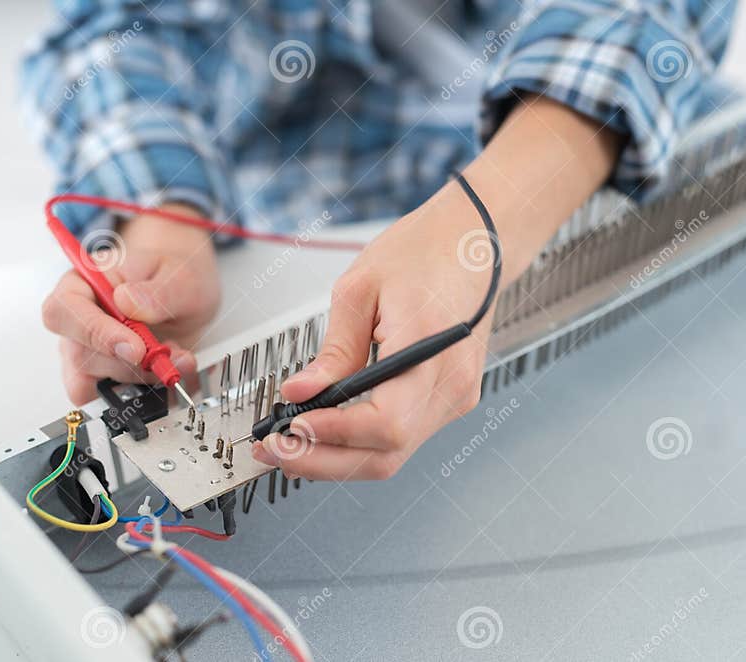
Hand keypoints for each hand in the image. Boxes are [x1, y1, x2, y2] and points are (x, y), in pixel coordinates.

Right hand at [42, 204, 220, 403]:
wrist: (185, 287)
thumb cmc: (172, 272)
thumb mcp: (179, 275)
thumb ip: (158, 291)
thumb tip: (128, 302)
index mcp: (83, 283)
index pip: (63, 311)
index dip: (95, 334)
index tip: (134, 348)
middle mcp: (79, 319)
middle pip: (80, 356)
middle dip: (129, 363)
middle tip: (166, 353)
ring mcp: (89, 350)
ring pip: (94, 384)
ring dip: (141, 378)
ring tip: (173, 357)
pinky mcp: (106, 374)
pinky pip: (111, 397)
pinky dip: (144, 390)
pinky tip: (166, 370)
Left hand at [252, 184, 497, 479]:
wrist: (471, 244)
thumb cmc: (423, 253)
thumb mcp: (360, 290)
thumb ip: (333, 350)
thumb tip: (300, 391)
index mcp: (430, 348)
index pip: (385, 422)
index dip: (335, 433)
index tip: (293, 426)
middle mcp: (450, 384)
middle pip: (387, 453)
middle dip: (324, 460)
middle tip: (274, 449)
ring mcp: (456, 397)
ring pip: (393, 455)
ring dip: (338, 459)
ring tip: (290, 446)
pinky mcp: (450, 400)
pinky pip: (403, 438)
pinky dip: (360, 444)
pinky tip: (326, 433)